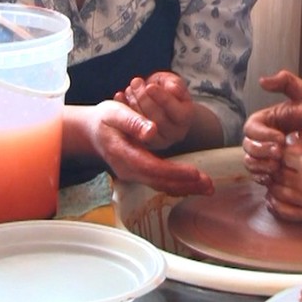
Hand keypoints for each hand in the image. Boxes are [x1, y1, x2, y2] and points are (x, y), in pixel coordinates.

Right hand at [85, 100, 212, 195]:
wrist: (92, 130)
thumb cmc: (105, 119)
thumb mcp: (115, 112)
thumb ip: (133, 122)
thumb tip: (152, 131)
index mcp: (122, 153)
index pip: (150, 167)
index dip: (173, 172)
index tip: (194, 172)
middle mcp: (127, 169)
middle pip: (158, 181)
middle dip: (185, 184)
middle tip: (209, 185)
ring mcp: (133, 174)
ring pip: (160, 185)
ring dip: (185, 188)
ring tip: (207, 188)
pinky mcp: (139, 173)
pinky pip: (159, 183)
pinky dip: (178, 185)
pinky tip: (194, 186)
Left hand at [114, 71, 193, 150]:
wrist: (159, 105)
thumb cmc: (167, 90)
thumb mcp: (172, 82)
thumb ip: (174, 83)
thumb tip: (173, 89)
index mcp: (186, 118)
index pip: (177, 112)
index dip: (162, 98)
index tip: (149, 86)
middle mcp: (176, 133)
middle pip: (159, 119)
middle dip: (144, 98)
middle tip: (136, 82)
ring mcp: (160, 141)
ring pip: (144, 126)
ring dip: (134, 105)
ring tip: (129, 89)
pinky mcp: (145, 143)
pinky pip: (132, 130)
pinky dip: (124, 112)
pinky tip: (120, 97)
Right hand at [242, 69, 301, 182]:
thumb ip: (287, 83)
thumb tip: (262, 81)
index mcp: (264, 121)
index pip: (251, 128)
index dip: (262, 135)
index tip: (281, 139)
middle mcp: (260, 138)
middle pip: (247, 147)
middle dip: (261, 151)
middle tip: (280, 154)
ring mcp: (263, 155)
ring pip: (250, 162)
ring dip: (261, 166)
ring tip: (279, 166)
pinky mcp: (268, 169)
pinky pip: (257, 176)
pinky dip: (262, 177)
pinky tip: (275, 177)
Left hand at [242, 70, 301, 221]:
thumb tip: (290, 108)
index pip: (279, 157)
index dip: (279, 149)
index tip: (286, 145)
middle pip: (276, 176)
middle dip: (276, 166)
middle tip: (282, 158)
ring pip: (277, 195)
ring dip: (275, 183)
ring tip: (283, 171)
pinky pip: (286, 212)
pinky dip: (277, 203)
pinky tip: (281, 190)